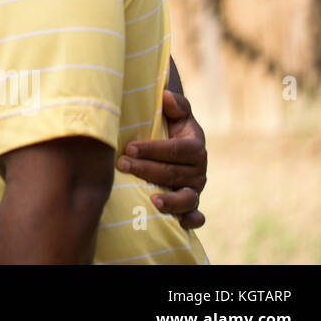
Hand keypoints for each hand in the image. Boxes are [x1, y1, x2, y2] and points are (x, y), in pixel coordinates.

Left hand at [116, 89, 206, 228]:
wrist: (171, 142)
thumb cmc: (168, 125)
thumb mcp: (174, 113)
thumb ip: (175, 104)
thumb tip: (166, 96)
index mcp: (195, 147)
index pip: (178, 150)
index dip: (154, 149)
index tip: (129, 148)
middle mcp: (198, 170)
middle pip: (175, 173)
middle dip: (147, 169)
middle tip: (122, 165)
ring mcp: (195, 189)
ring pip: (187, 198)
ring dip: (171, 201)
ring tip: (153, 200)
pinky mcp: (190, 205)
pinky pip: (196, 216)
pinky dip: (191, 220)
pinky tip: (180, 223)